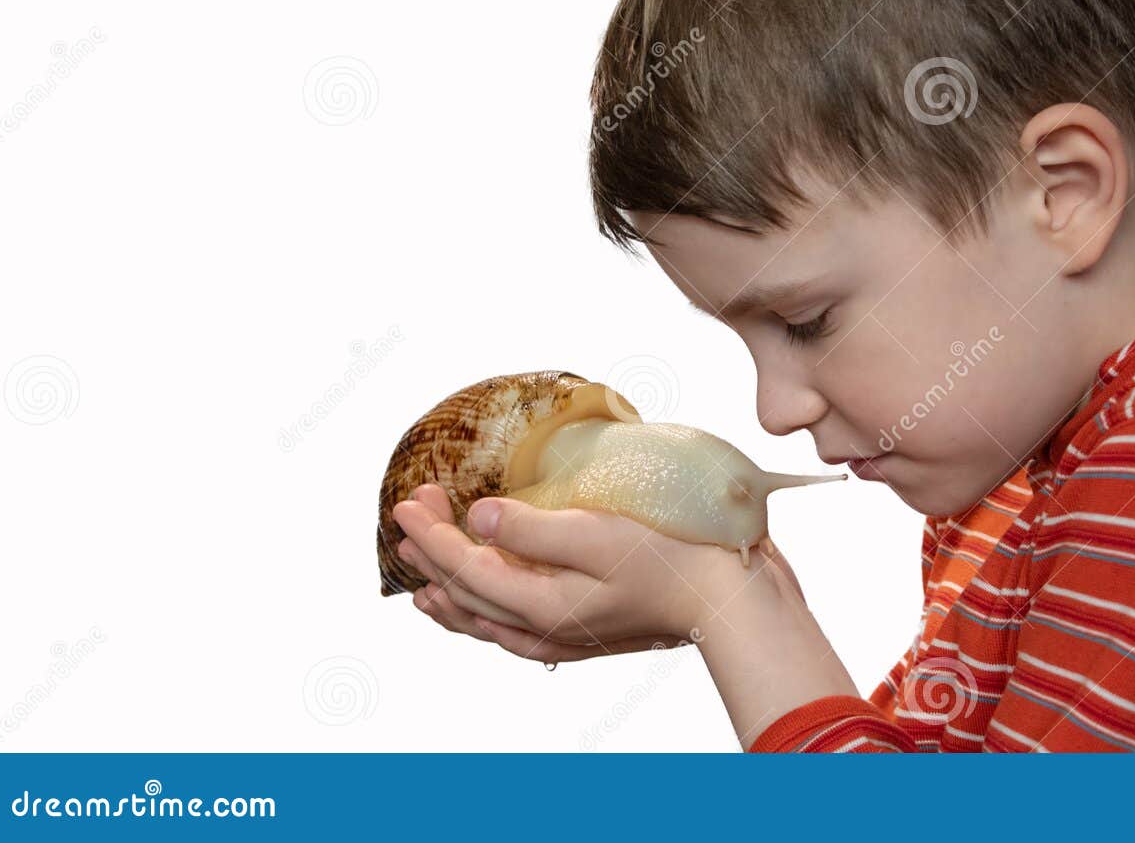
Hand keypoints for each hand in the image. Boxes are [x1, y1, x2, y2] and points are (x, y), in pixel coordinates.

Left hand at [391, 483, 775, 663]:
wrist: (727, 600)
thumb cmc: (672, 559)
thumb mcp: (598, 533)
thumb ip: (533, 527)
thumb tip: (479, 516)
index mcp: (541, 605)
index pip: (464, 568)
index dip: (430, 534)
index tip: (407, 499)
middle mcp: (542, 630)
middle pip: (465, 595)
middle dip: (430, 554)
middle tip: (411, 510)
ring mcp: (561, 636)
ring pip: (483, 619)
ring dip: (448, 590)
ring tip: (421, 577)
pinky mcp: (580, 631)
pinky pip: (509, 627)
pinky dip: (481, 611)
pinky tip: (485, 604)